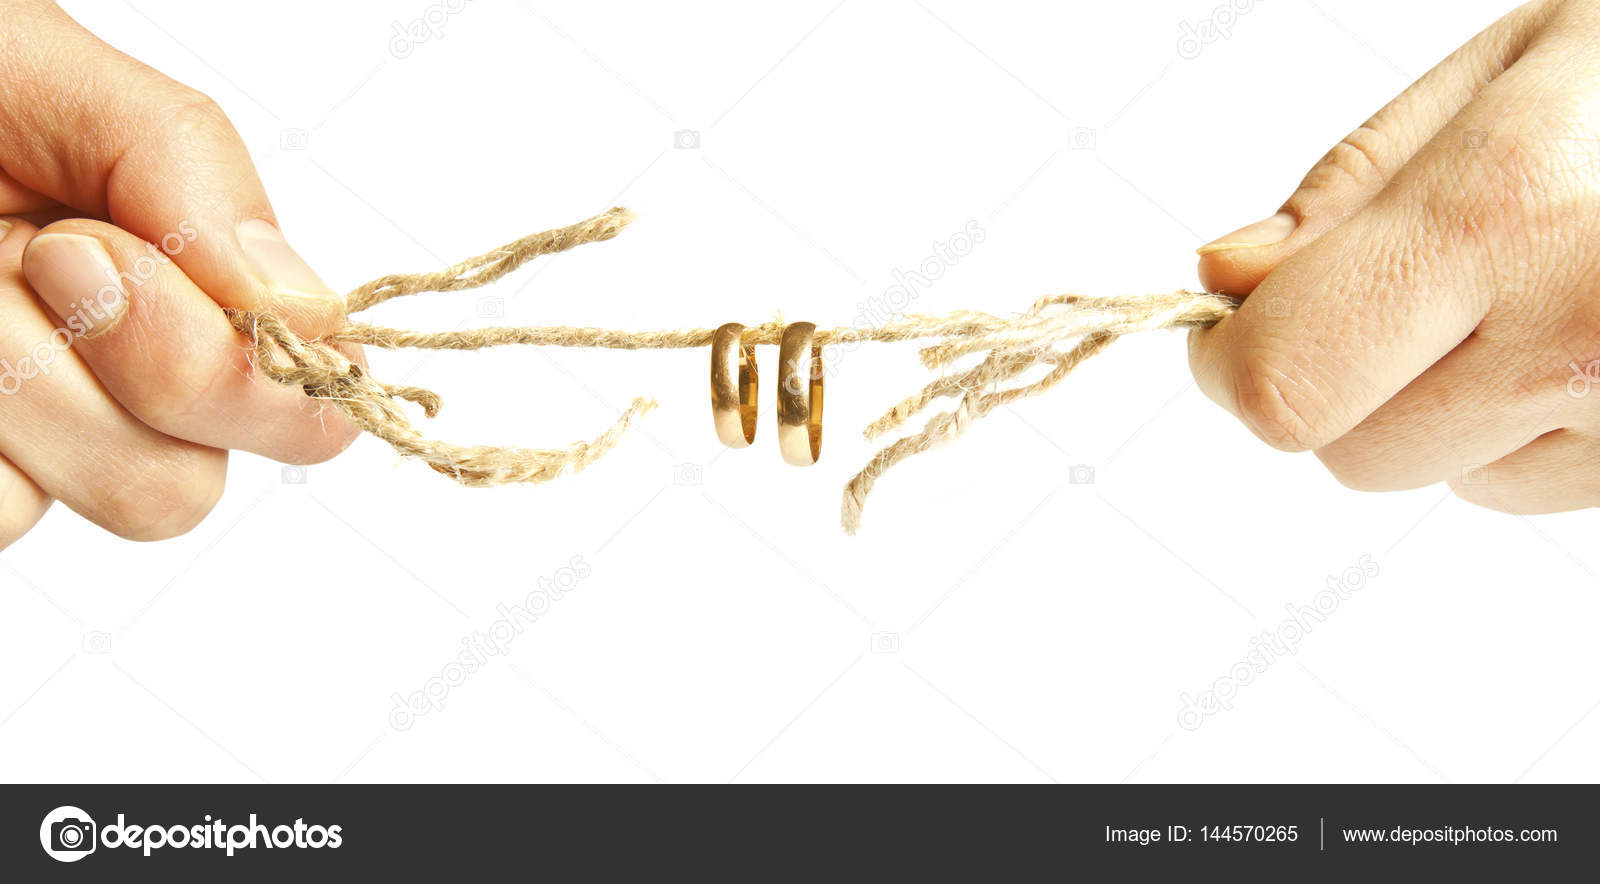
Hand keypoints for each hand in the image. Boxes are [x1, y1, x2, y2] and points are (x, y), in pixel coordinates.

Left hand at [0, 1, 358, 547]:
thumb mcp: (60, 80)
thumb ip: (196, 175)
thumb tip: (299, 311)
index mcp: (186, 283)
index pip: (304, 399)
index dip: (248, 371)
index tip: (112, 254)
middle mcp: (124, 378)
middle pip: (193, 481)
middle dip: (126, 369)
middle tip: (32, 254)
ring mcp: (35, 438)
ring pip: (106, 502)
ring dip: (19, 388)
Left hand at [1190, 0, 1599, 513]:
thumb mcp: (1512, 68)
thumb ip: (1350, 186)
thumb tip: (1228, 278)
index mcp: (1508, 215)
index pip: (1285, 380)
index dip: (1233, 359)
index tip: (1236, 323)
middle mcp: (1582, 339)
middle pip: (1348, 450)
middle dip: (1339, 377)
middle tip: (1405, 285)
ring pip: (1441, 474)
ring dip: (1439, 403)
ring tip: (1534, 285)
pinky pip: (1528, 486)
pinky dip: (1520, 427)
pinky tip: (1583, 331)